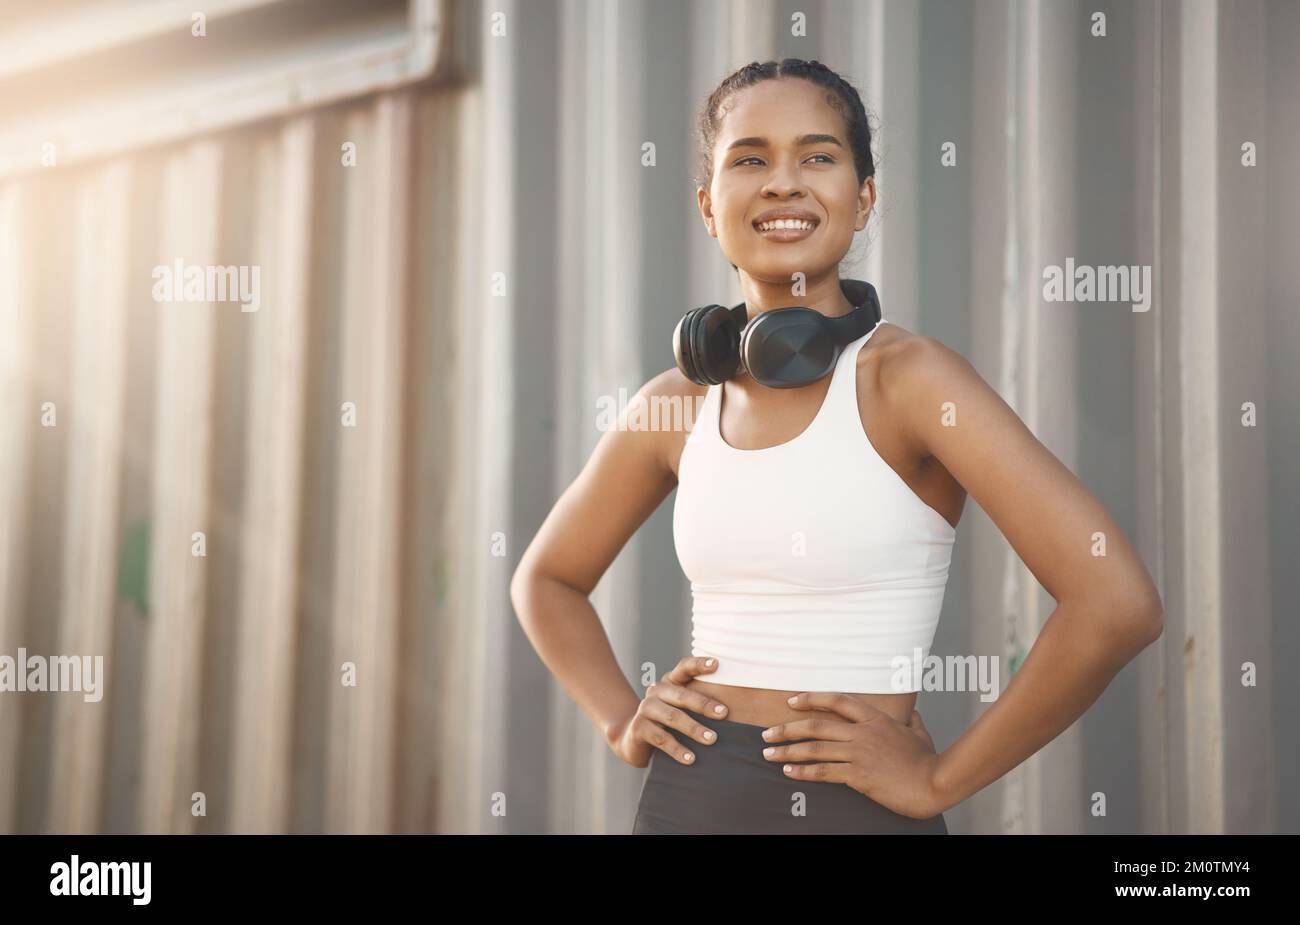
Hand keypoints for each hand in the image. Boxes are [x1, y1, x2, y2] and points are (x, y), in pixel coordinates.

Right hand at [607, 656, 730, 768]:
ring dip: (694, 728)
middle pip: (681, 695)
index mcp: (670, 682)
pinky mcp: (639, 728)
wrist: (632, 738)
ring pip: (672, 717)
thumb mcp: (681, 708)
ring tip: (712, 740)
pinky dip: (678, 749)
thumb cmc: (667, 722)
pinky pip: (661, 738)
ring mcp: (645, 709)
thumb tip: (734, 710)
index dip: (699, 664)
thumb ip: (699, 703)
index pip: (684, 668)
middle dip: (704, 704)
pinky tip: (691, 759)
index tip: (717, 664)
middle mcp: (656, 691)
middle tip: (724, 713)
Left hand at [759, 692, 946, 819]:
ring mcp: (859, 753)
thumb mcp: (919, 732)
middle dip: (787, 728)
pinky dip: (803, 771)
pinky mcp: (858, 775)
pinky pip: (824, 771)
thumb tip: (911, 712)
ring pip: (815, 748)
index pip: (837, 701)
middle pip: (816, 725)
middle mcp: (863, 732)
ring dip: (787, 750)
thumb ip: (910, 720)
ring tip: (768, 754)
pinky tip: (789, 771)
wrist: (933, 783)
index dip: (812, 699)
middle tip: (766, 734)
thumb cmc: (928, 759)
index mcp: (875, 718)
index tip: (791, 702)